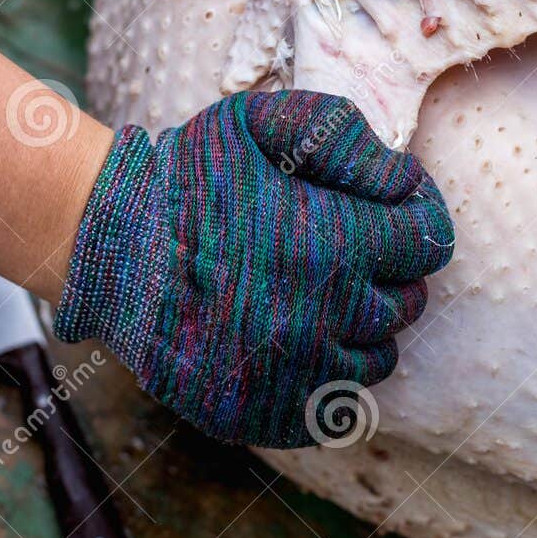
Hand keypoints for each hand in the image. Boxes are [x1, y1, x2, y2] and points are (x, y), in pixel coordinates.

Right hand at [54, 90, 453, 447]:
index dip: (416, 218)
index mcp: (334, 244)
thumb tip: (404, 178)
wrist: (107, 251)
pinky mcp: (266, 416)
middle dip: (387, 270)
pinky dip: (327, 374)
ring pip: (377, 358)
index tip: (392, 209)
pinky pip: (334, 405)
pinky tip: (292, 337)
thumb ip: (344, 136)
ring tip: (314, 292)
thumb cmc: (186, 179)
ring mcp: (295, 376)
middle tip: (341, 247)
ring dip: (361, 325)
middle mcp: (325, 318)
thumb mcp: (258, 121)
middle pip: (407, 302)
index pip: (429, 241)